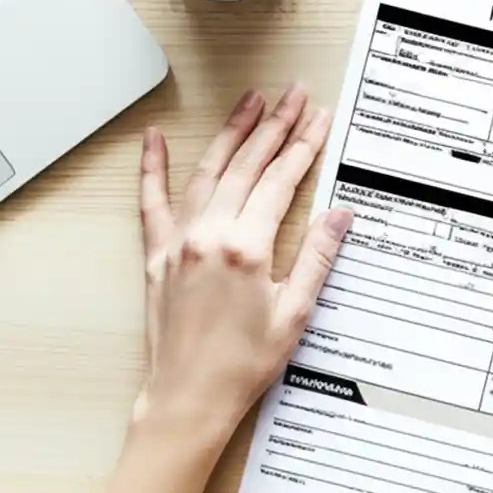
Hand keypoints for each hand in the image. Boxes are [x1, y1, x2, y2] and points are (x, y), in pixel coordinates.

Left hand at [134, 86, 352, 435]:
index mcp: (247, 248)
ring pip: (208, 171)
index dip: (303, 145)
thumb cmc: (242, 365)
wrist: (189, 397)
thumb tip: (339, 215)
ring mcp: (180, 241)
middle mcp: (210, 235)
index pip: (281, 181)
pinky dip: (153, 167)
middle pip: (247, 165)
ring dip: (231, 133)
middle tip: (292, 94)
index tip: (316, 118)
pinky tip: (154, 139)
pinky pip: (152, 201)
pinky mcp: (157, 255)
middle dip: (274, 125)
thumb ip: (316, 258)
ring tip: (251, 101)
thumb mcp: (295, 314)